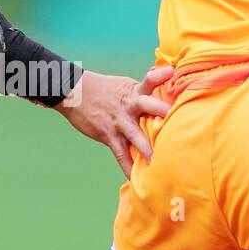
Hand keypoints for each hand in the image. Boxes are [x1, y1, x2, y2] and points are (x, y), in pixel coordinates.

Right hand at [54, 65, 173, 177]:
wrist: (75, 94)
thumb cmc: (107, 89)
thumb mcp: (127, 84)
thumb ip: (147, 89)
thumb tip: (170, 83)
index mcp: (135, 90)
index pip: (150, 79)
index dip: (161, 75)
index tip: (173, 72)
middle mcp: (130, 105)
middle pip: (146, 104)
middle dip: (159, 109)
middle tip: (171, 114)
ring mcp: (119, 121)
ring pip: (135, 134)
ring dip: (146, 146)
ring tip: (158, 159)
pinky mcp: (109, 135)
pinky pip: (121, 153)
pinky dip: (128, 166)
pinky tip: (135, 178)